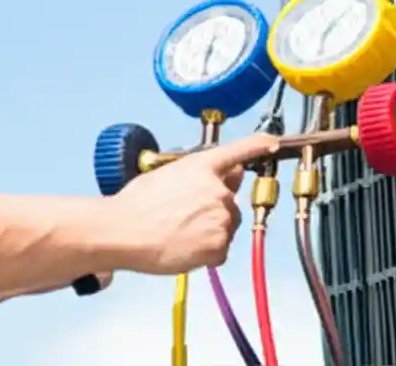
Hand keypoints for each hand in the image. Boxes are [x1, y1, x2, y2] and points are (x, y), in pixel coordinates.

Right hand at [102, 133, 279, 274]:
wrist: (123, 232)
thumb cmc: (135, 205)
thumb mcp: (164, 174)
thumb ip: (194, 174)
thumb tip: (208, 179)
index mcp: (203, 167)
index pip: (238, 151)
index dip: (259, 145)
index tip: (272, 142)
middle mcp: (218, 190)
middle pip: (231, 200)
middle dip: (215, 208)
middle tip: (184, 217)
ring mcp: (222, 218)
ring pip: (227, 226)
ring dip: (210, 231)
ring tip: (178, 233)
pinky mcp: (219, 245)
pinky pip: (220, 251)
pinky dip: (206, 253)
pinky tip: (182, 247)